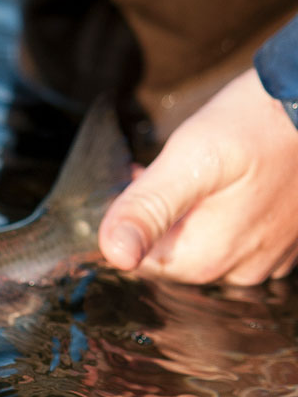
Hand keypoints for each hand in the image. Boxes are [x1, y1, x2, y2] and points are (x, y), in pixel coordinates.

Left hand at [98, 68, 297, 284]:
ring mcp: (267, 259)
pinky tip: (224, 180)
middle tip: (155, 170)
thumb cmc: (259, 124)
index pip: (140, 260)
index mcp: (208, 259)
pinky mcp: (283, 243)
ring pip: (202, 245)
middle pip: (171, 254)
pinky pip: (236, 237)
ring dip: (186, 213)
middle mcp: (240, 271)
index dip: (129, 220)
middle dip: (157, 216)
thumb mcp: (190, 160)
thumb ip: (148, 209)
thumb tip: (115, 255)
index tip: (134, 180)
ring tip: (187, 171)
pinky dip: (219, 213)